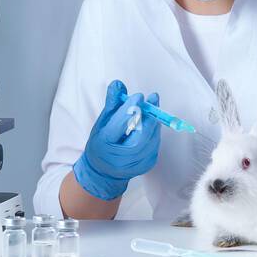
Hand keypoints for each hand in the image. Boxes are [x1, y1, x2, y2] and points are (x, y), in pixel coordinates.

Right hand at [72, 80, 161, 200]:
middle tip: (152, 98)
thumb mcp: (101, 123)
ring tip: (150, 110)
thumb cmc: (102, 143)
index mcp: (105, 144)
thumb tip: (118, 84)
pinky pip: (155, 143)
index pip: (121, 124)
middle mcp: (120, 157)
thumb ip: (112, 103)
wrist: (104, 172)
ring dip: (153, 121)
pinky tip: (149, 126)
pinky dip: (154, 131)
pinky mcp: (147, 165)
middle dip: (148, 113)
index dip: (131, 108)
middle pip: (141, 132)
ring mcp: (135, 163)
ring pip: (151, 137)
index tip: (139, 96)